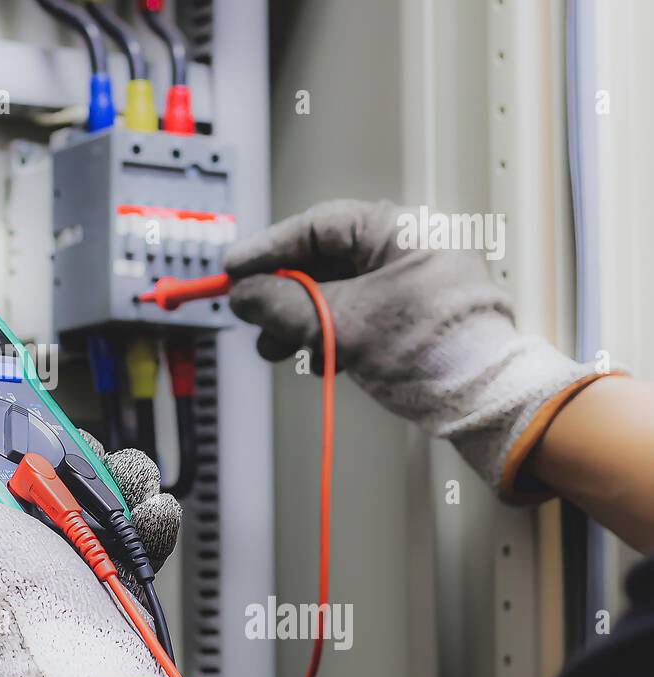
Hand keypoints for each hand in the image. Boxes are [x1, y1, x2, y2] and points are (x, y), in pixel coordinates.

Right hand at [224, 199, 603, 496]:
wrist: (487, 403)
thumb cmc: (435, 352)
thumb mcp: (340, 323)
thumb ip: (282, 304)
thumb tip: (244, 294)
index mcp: (403, 230)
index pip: (318, 226)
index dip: (269, 249)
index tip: (235, 269)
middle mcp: (411, 250)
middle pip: (325, 260)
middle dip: (282, 293)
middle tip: (250, 312)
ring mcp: (416, 285)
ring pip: (339, 292)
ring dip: (300, 320)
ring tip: (275, 347)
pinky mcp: (416, 319)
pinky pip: (359, 315)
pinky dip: (329, 334)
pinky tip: (315, 359)